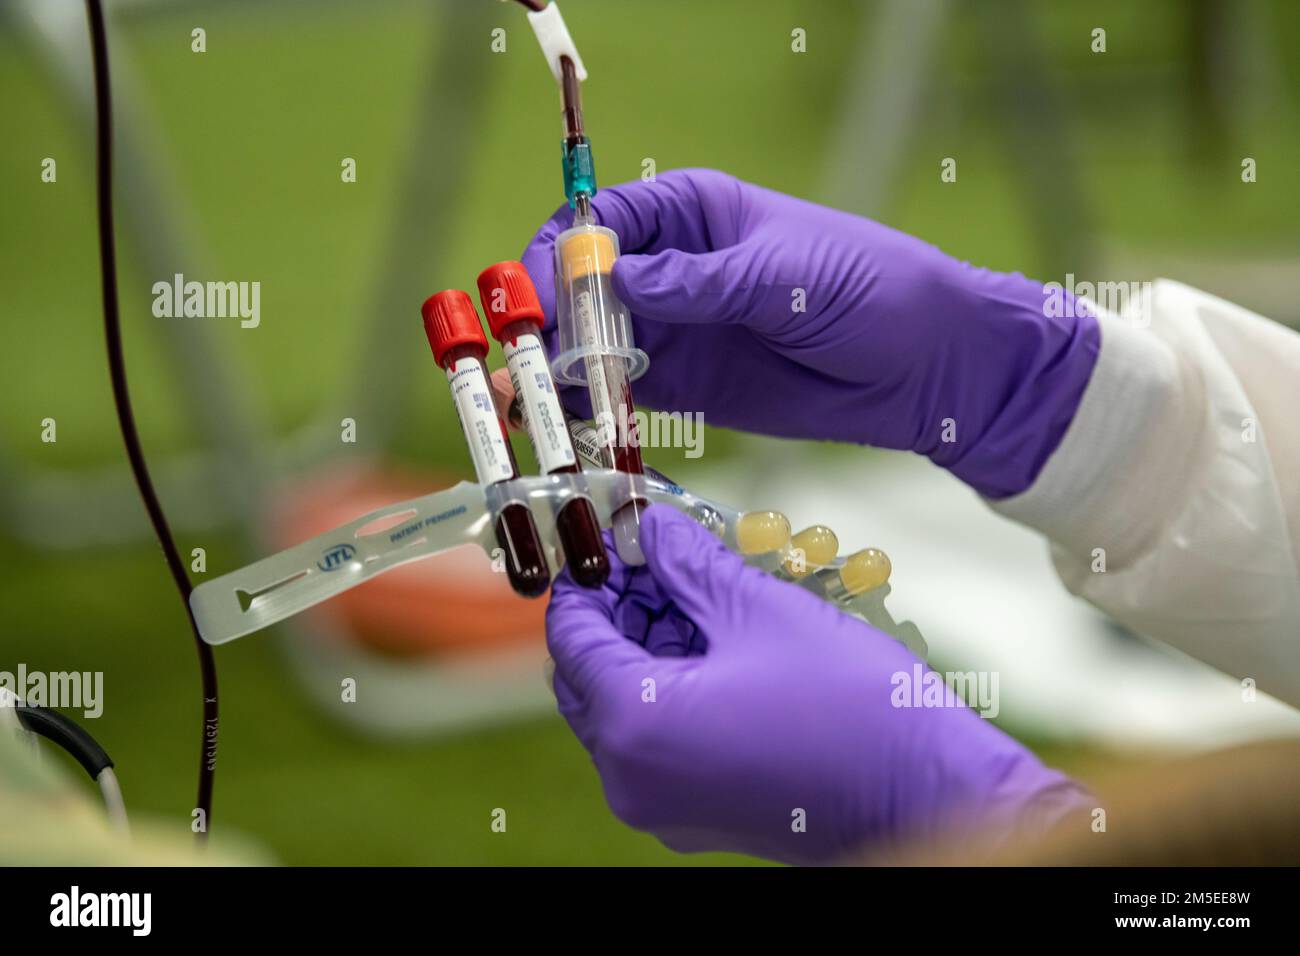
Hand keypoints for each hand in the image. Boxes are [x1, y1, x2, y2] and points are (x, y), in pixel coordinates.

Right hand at [521, 169, 1098, 497]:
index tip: (539, 298)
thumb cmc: (872, 290)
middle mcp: (674, 268)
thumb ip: (697, 281)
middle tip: (522, 364)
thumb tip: (610, 276)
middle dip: (548, 320)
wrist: (930, 368)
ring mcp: (678, 330)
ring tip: (526, 404)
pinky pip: (625, 393)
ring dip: (559, 371)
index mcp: (694, 213)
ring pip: (595, 344)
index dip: (561, 255)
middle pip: (584, 287)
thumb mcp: (784, 275)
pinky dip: (593, 408)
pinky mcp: (689, 387)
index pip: (602, 222)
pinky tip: (570, 426)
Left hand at [545, 504, 1086, 863]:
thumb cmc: (855, 711)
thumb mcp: (760, 610)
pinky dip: (671, 687)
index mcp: (635, 725)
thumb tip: (652, 528)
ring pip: (624, 708)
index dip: (588, 574)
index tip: (612, 534)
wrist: (930, 797)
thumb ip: (690, 563)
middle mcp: (632, 778)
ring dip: (646, 645)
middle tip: (656, 554)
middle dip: (617, 607)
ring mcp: (664, 805)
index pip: (571, 634)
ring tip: (695, 588)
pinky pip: (658, 741)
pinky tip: (715, 640)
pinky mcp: (699, 814)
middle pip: (588, 675)